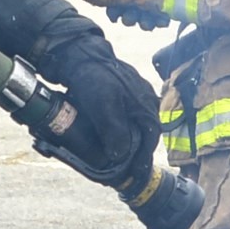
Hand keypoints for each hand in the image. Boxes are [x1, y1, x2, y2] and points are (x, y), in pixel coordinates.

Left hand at [36, 34, 159, 173]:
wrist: (79, 54)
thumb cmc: (93, 78)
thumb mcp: (105, 108)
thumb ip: (115, 133)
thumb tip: (121, 156)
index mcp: (145, 105)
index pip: (151, 139)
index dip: (143, 159)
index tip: (135, 174)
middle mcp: (144, 99)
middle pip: (145, 132)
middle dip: (136, 151)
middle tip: (125, 168)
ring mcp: (134, 94)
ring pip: (135, 124)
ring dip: (128, 140)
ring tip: (117, 156)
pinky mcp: (121, 91)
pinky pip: (126, 115)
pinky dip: (121, 128)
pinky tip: (109, 135)